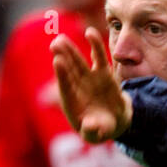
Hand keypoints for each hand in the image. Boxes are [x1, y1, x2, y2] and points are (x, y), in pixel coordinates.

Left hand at [50, 27, 132, 144]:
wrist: (112, 121)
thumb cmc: (99, 129)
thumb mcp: (95, 134)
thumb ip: (92, 131)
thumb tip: (91, 125)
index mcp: (71, 102)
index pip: (65, 86)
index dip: (62, 75)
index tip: (57, 61)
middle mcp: (78, 87)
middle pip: (68, 70)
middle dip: (62, 57)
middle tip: (55, 43)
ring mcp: (89, 78)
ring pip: (79, 62)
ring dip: (71, 50)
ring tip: (62, 38)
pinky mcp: (102, 73)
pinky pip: (98, 57)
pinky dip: (95, 45)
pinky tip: (90, 32)